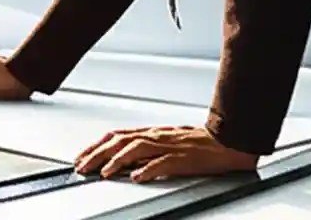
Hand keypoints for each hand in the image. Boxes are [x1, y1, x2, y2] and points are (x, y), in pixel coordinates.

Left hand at [74, 125, 258, 182]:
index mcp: (152, 133)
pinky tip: (136, 177)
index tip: (81, 156)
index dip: (96, 145)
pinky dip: (148, 169)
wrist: (229, 141)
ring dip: (116, 161)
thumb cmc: (202, 143)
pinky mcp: (184, 158)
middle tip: (82, 167)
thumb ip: (148, 149)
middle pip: (120, 141)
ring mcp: (170, 146)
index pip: (117, 135)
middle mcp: (157, 136)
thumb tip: (127, 161)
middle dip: (97, 154)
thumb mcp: (169, 141)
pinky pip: (163, 163)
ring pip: (136, 149)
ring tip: (102, 173)